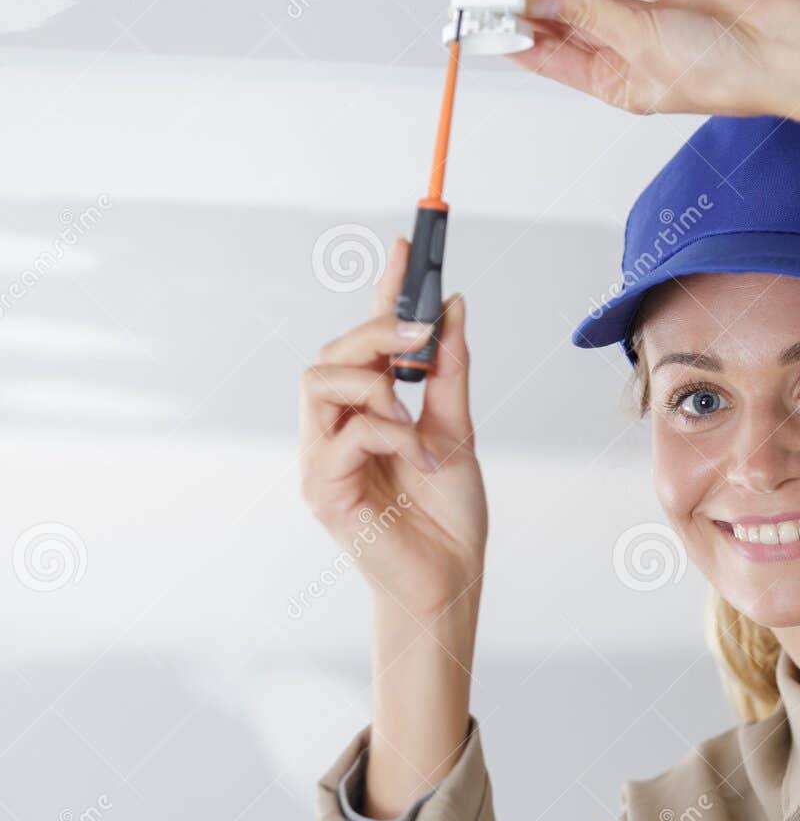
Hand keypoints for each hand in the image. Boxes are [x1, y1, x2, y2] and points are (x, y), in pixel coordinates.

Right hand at [298, 237, 487, 627]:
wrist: (450, 577)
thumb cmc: (448, 511)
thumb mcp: (457, 429)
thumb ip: (449, 371)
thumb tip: (452, 306)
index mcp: (371, 408)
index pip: (370, 336)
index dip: (386, 288)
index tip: (409, 243)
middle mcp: (336, 426)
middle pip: (333, 350)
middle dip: (377, 331)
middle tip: (422, 337)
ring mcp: (322, 456)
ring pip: (321, 380)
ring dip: (375, 384)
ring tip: (414, 418)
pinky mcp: (320, 488)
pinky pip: (343, 433)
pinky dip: (386, 433)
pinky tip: (417, 456)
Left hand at [512, 0, 799, 132]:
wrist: (778, 44)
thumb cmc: (726, 73)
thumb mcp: (639, 43)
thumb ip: (587, 11)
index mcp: (613, 82)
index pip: (546, 56)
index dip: (512, 34)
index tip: (480, 14)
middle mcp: (622, 52)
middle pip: (559, 21)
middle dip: (526, 2)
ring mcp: (641, 17)